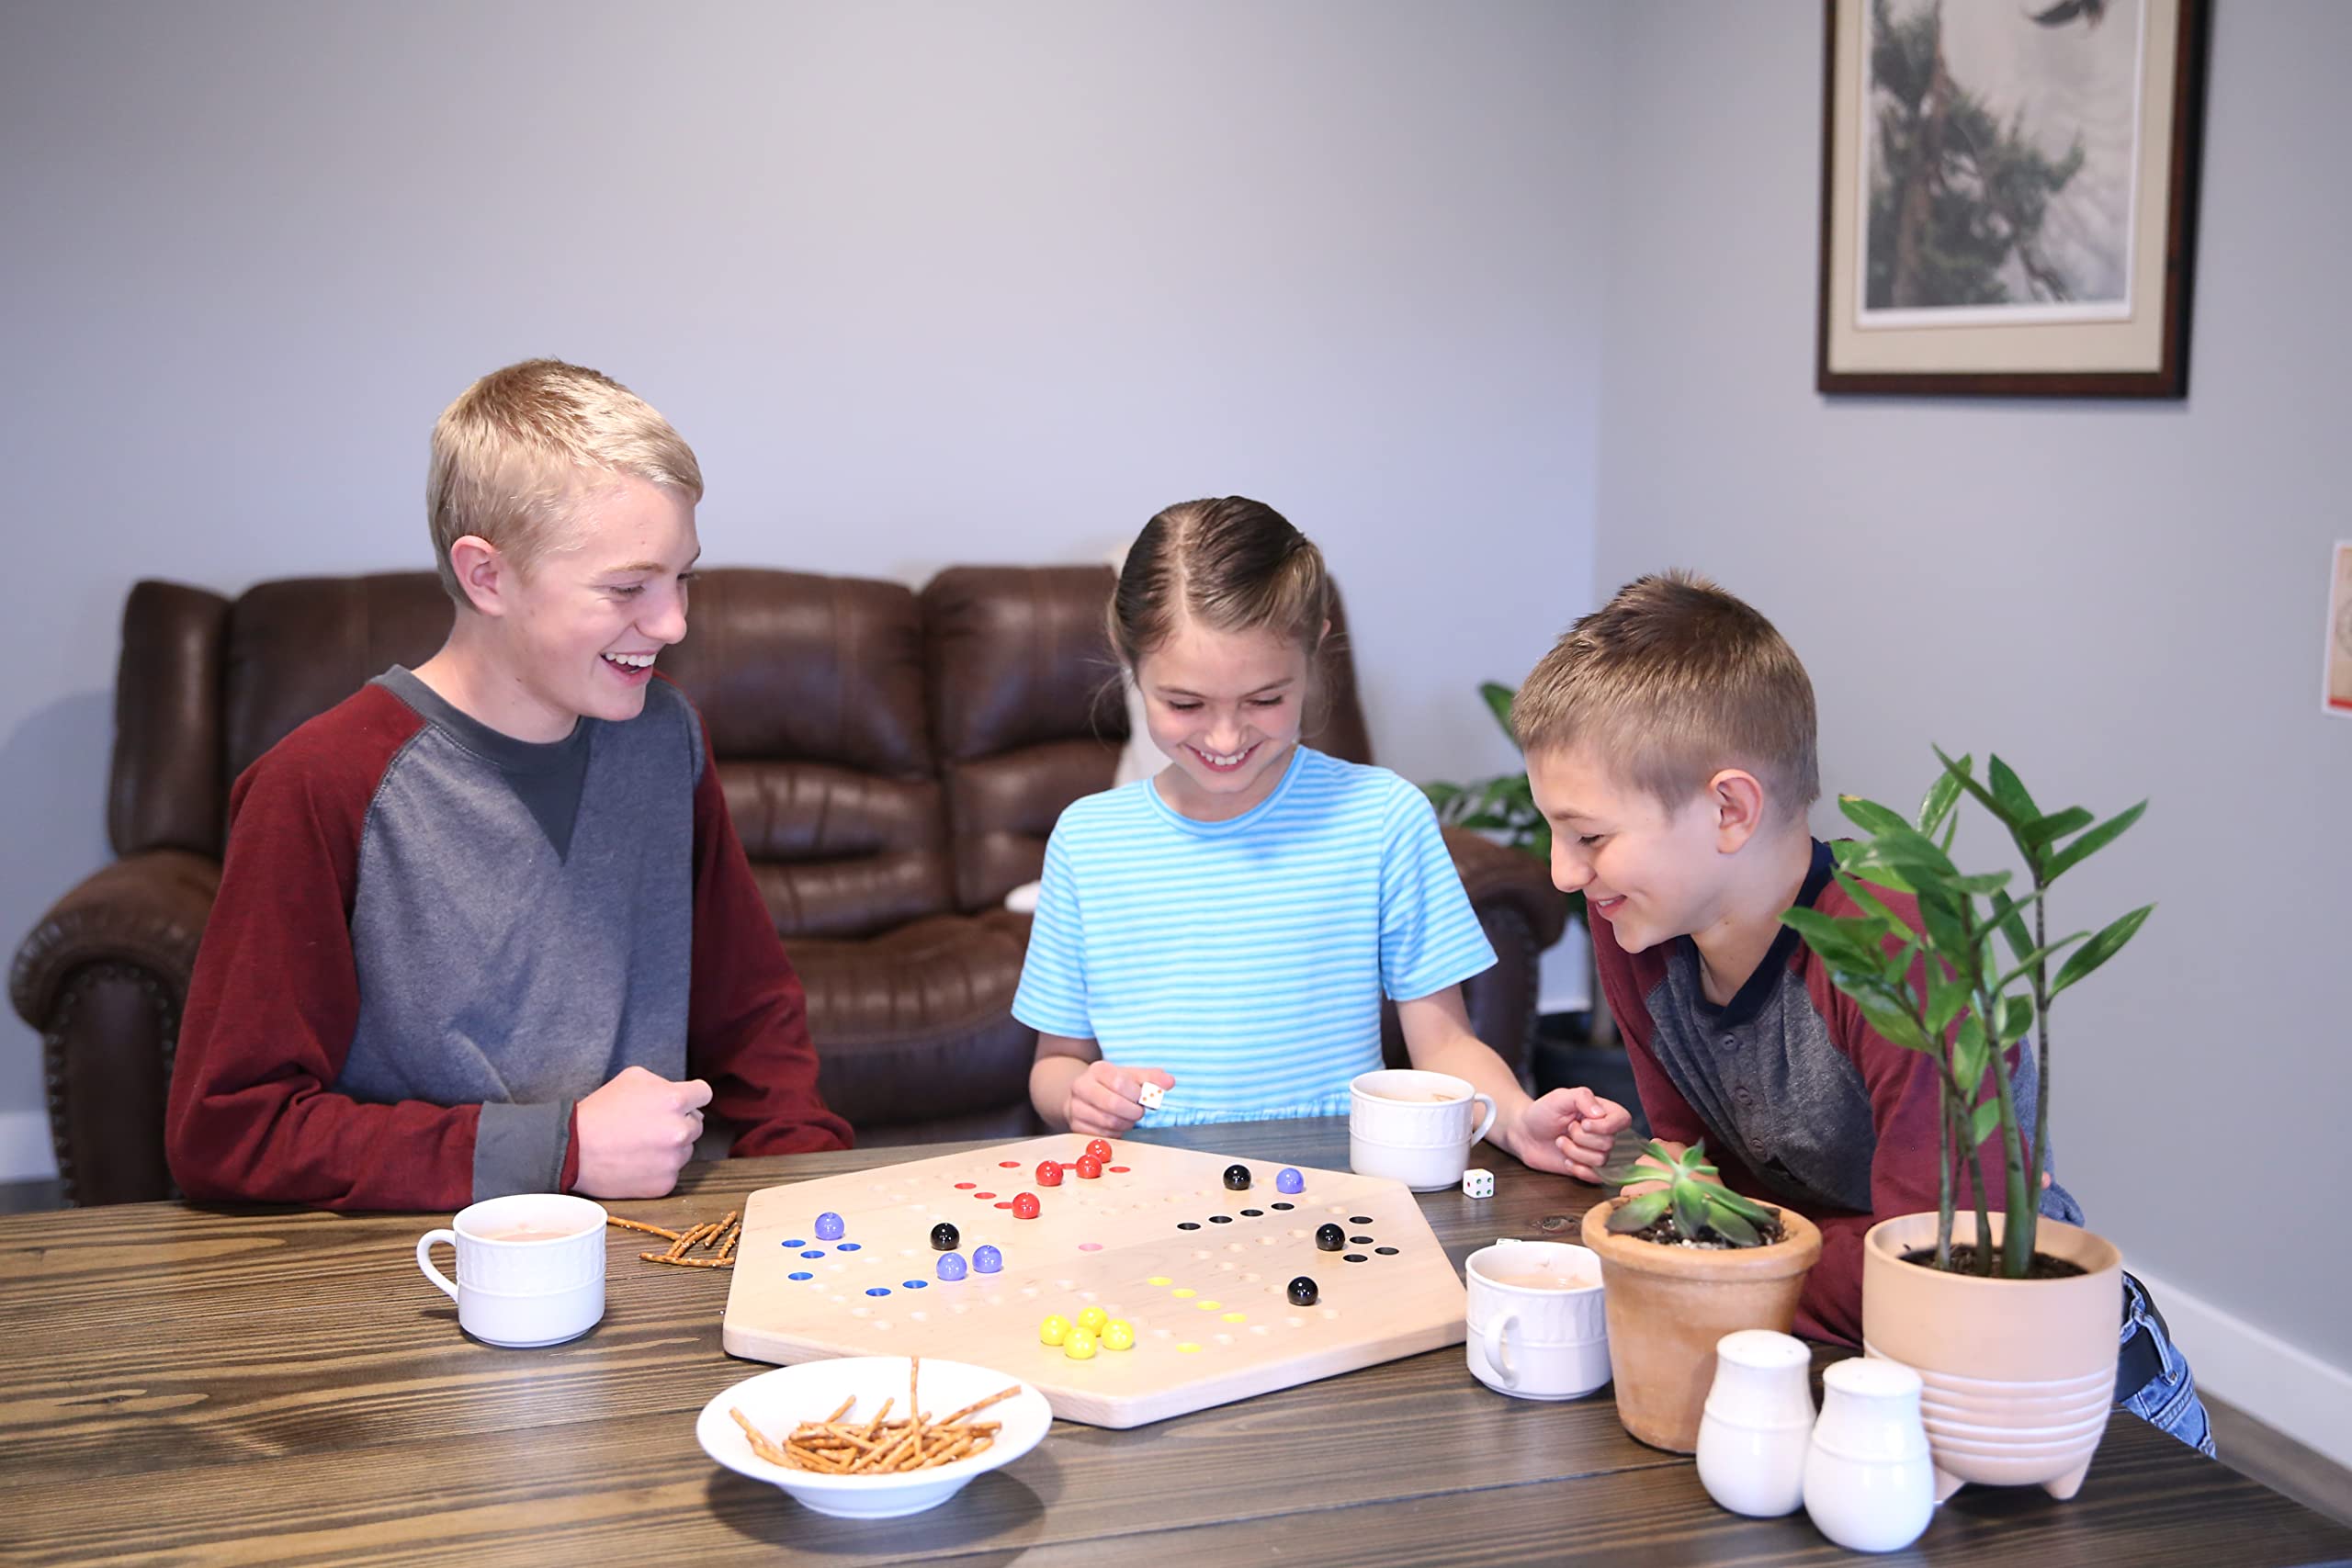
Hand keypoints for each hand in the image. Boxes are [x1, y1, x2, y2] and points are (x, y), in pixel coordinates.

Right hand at [573, 1066, 711, 1197]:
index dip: (692, 1096)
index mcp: (675, 1100)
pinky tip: (636, 1161)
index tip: (683, 1102)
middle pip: (696, 1123)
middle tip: (650, 1125)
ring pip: (685, 1149)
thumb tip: (684, 1094)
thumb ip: (664, 1083)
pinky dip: (658, 1168)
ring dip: (670, 1146)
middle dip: (679, 1121)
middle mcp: (680, 1131)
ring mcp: (674, 1160)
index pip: (704, 1094)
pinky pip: (672, 1171)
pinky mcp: (665, 1183)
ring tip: (639, 1144)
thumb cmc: (600, 1110)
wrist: (574, 1150)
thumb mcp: (633, 1078)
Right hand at [1065, 1061, 1173, 1137]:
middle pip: (1113, 1104)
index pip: (1120, 1082)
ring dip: (1126, 1123)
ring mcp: (1075, 1107)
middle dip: (1133, 1111)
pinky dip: (1116, 1133)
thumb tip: (1170, 1082)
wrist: (1085, 1096)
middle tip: (1139, 1112)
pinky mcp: (1075, 1126)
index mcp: (1097, 1069)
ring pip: (1108, 1122)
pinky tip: (1117, 1125)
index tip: (1143, 1097)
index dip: (1137, 1094)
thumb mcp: (1132, 1077)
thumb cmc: (1113, 1086)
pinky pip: (1102, 1135)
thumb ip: (1152, 1078)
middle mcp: (1081, 1086)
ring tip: (1128, 1117)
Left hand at [1508, 1086, 1631, 1183]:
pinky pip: (1595, 1177)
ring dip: (1574, 1151)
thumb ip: (1582, 1098)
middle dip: (1581, 1138)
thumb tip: (1600, 1114)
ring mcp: (1596, 1152)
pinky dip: (1578, 1169)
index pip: (1624, 1120)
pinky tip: (1566, 1160)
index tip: (1585, 1123)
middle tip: (1567, 1129)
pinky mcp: (1588, 1169)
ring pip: (1600, 1160)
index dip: (1606, 1126)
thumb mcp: (1561, 1097)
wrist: (1525, 1133)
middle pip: (1609, 1143)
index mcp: (1603, 1112)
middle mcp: (1604, 1133)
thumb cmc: (1543, 1112)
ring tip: (1561, 1141)